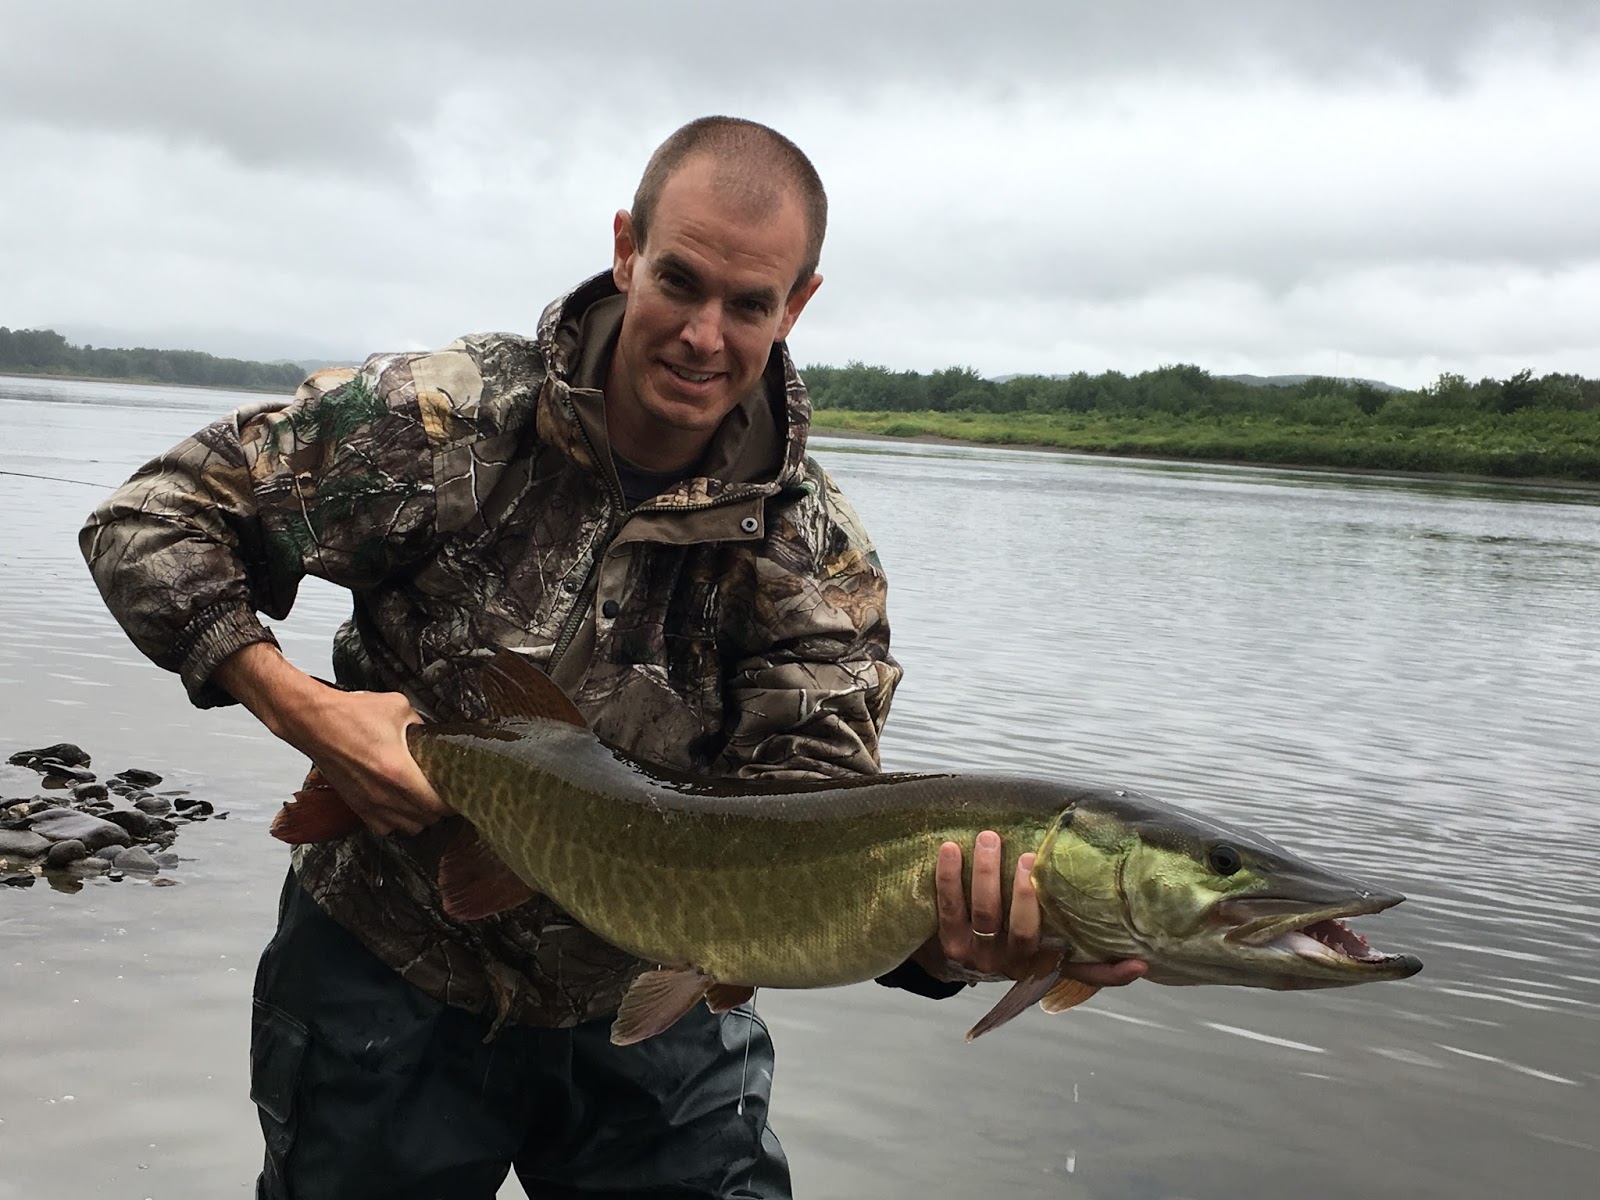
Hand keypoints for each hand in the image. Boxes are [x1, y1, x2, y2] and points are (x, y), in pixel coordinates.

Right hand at [216, 643, 451, 835]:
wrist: (313, 721)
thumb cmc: (351, 714)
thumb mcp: (399, 708)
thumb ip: (422, 726)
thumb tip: (434, 735)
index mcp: (399, 773)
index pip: (439, 805)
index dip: (454, 800)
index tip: (458, 789)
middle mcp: (384, 795)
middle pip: (427, 820)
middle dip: (440, 808)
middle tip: (445, 791)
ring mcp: (369, 804)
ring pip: (408, 828)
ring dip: (421, 817)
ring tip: (424, 799)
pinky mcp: (356, 807)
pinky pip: (385, 828)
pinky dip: (397, 821)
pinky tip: (401, 804)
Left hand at [911, 830, 1147, 987]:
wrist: (956, 954)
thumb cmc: (1014, 938)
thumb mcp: (1050, 947)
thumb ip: (1086, 948)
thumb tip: (1142, 959)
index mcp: (1044, 964)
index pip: (1084, 972)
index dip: (1111, 973)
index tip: (1136, 961)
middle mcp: (1014, 963)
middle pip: (1023, 932)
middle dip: (1026, 895)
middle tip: (1030, 857)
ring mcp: (979, 955)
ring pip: (984, 914)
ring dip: (986, 875)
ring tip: (988, 837)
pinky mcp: (950, 942)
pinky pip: (949, 907)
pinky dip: (949, 877)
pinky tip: (950, 848)